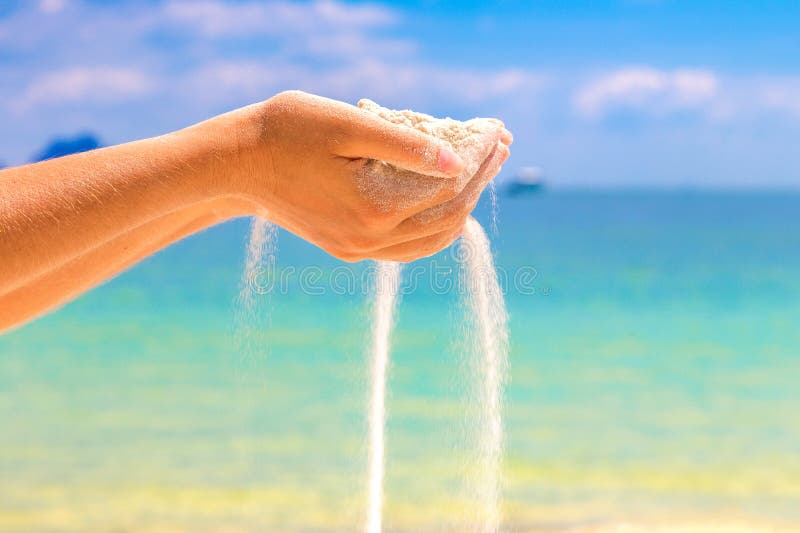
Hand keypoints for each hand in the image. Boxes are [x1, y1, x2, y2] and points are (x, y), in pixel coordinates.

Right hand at [216, 90, 510, 261]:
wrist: (236, 163)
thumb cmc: (287, 131)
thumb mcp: (348, 124)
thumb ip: (405, 145)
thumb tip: (457, 159)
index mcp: (374, 208)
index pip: (449, 188)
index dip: (480, 160)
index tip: (499, 133)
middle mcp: (370, 239)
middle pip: (447, 217)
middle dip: (478, 182)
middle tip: (499, 149)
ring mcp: (358, 249)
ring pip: (430, 239)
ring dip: (460, 206)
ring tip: (478, 172)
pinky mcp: (347, 249)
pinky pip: (406, 246)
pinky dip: (432, 225)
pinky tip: (442, 202)